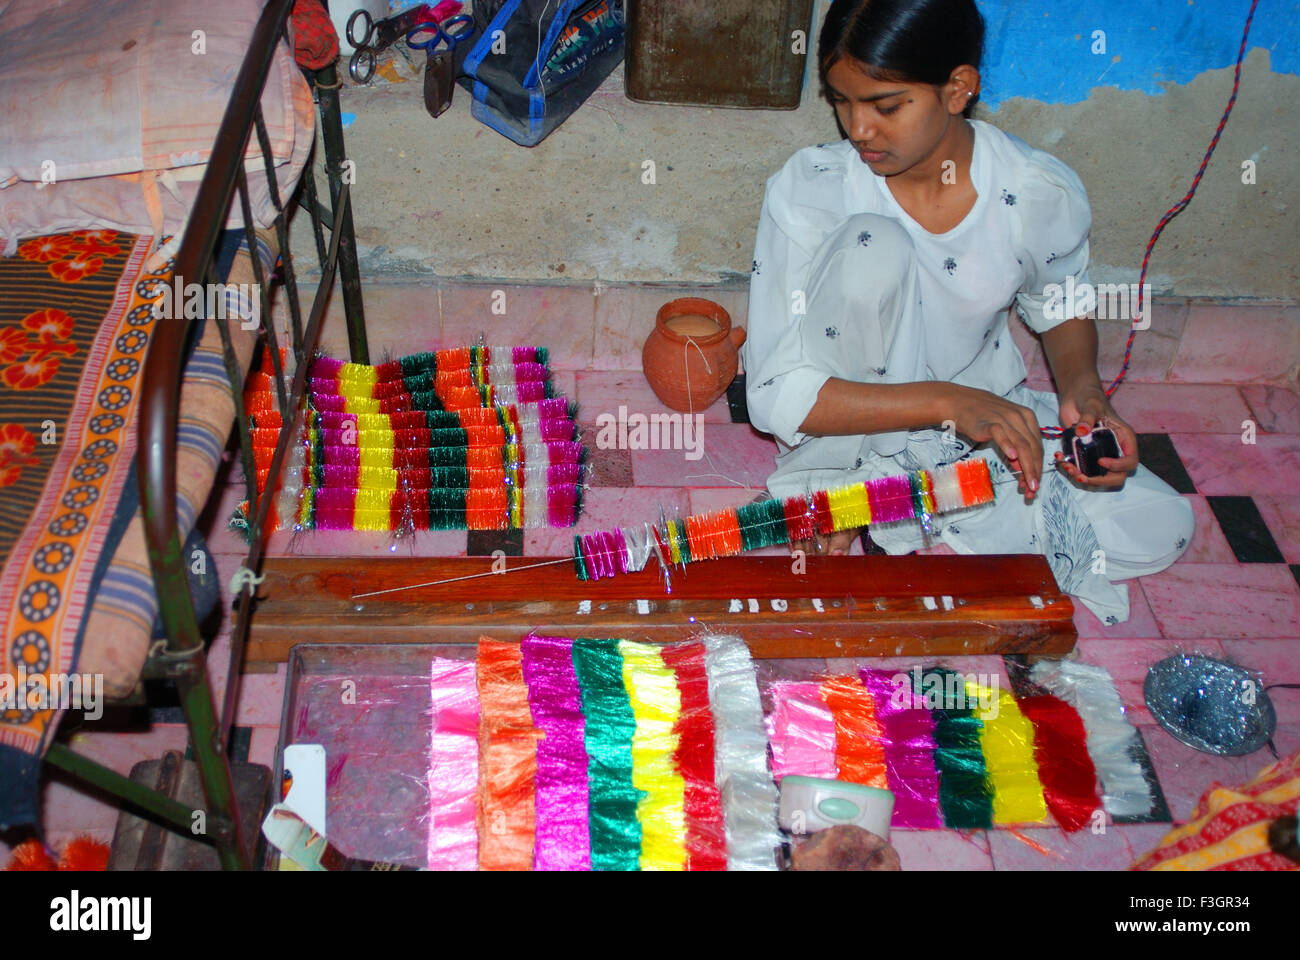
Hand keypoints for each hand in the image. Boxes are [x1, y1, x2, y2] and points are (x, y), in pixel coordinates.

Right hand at [944, 384, 1042, 499]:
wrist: (959, 403)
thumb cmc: (982, 416)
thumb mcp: (1004, 429)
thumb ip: (1015, 445)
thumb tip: (1021, 466)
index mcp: (1027, 417)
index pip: (1038, 446)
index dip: (1038, 467)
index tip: (1035, 484)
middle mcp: (1020, 417)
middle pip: (1033, 448)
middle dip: (1034, 471)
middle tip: (1033, 489)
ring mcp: (1006, 419)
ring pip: (1022, 445)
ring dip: (1026, 467)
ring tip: (1026, 483)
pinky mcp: (990, 422)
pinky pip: (1002, 435)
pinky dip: (1008, 445)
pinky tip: (1012, 457)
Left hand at [1055, 383, 1139, 488]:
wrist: (1075, 397)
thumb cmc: (1090, 398)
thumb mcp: (1091, 405)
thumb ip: (1088, 417)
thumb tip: (1082, 431)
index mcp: (1124, 439)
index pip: (1131, 461)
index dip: (1119, 466)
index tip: (1101, 461)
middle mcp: (1114, 450)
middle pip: (1116, 476)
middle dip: (1099, 480)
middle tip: (1081, 476)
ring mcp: (1100, 454)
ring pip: (1097, 477)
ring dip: (1082, 477)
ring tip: (1067, 467)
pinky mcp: (1084, 456)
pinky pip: (1081, 470)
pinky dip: (1070, 469)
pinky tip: (1059, 460)